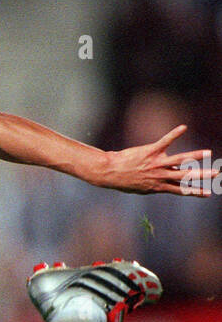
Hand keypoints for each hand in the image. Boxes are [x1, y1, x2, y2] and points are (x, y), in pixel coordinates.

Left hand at [101, 126, 218, 194]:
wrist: (110, 172)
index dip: (196, 192)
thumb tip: (167, 181)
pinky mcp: (151, 151)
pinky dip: (174, 134)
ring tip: (208, 153)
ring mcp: (156, 163)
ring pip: (180, 160)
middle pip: (185, 176)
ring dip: (195, 156)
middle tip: (216, 173)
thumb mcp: (142, 188)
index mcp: (159, 186)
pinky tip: (183, 127)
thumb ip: (157, 184)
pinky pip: (165, 141)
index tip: (208, 193)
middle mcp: (160, 175)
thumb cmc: (125, 180)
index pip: (182, 190)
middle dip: (202, 175)